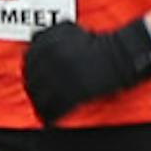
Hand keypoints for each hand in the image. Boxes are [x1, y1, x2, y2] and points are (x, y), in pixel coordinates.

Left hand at [21, 18, 150, 123]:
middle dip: (33, 89)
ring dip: (39, 104)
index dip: (29, 72)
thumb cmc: (98, 43)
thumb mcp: (70, 31)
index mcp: (49, 45)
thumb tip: (33, 40)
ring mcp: (62, 78)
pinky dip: (50, 116)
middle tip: (36, 95)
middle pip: (33, 79)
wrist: (121, 54)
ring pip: (41, 96)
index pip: (29, 60)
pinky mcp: (73, 94)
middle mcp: (53, 61)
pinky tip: (49, 119)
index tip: (30, 77)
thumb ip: (50, 35)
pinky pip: (55, 109)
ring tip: (41, 109)